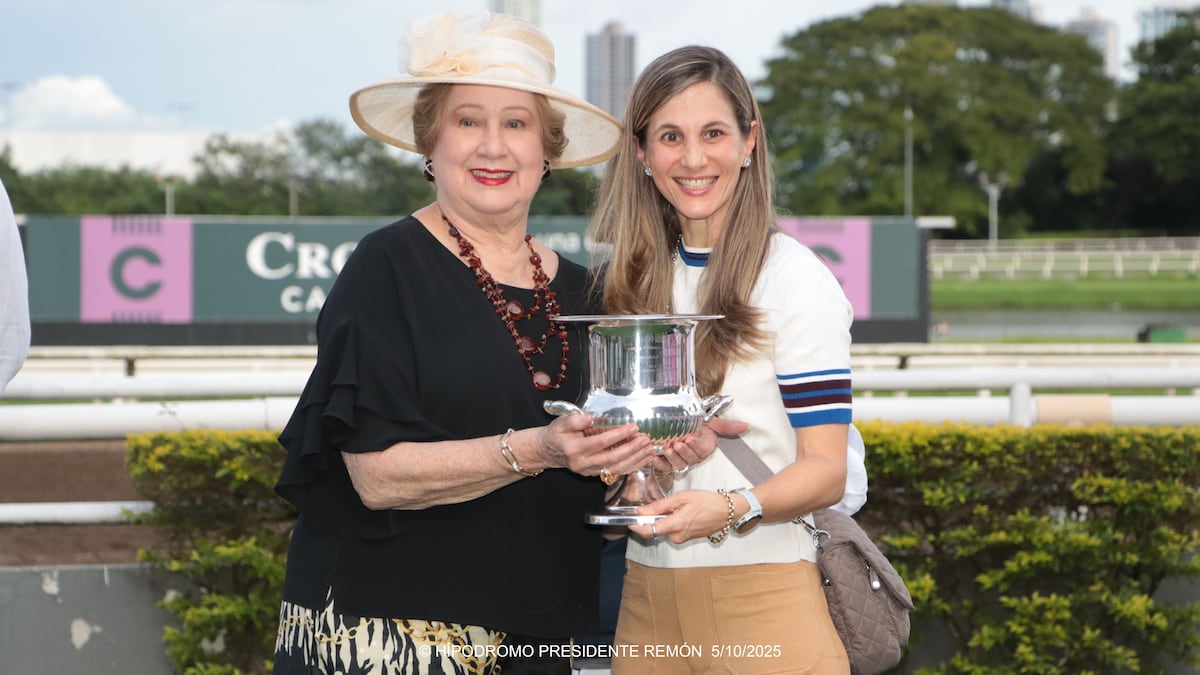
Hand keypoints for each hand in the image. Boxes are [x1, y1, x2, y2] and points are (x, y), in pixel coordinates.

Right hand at [536, 412, 654, 477]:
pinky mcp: (595, 474)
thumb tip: (590, 417)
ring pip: (616, 468)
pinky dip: (632, 466)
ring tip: (649, 448)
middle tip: (645, 439)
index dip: (618, 435)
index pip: (600, 442)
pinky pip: (616, 471)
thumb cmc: (555, 434)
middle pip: (612, 458)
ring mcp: (589, 471)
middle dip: (631, 449)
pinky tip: (643, 459)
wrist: (548, 452)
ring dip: (635, 459)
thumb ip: (574, 420)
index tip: (633, 427)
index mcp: (574, 449)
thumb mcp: (560, 423)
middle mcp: (582, 463)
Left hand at [626, 489, 734, 544]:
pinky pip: (672, 530)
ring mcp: (682, 538)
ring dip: (663, 519)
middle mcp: (677, 536)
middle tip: (657, 506)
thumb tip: (642, 511)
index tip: (629, 520)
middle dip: (651, 519)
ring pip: (664, 529)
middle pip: (655, 530)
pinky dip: (671, 522)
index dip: (636, 527)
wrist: (727, 511)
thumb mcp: (682, 497)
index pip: (648, 531)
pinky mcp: (686, 538)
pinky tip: (681, 512)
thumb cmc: (707, 502)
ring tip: (676, 506)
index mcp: (675, 525)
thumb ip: (661, 505)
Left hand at [647, 415, 748, 475]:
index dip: (695, 445)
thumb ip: (726, 425)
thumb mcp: (710, 421)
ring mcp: (680, 460)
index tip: (690, 438)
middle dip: (683, 452)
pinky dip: (658, 462)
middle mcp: (693, 457)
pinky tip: (653, 455)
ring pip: (677, 463)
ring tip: (667, 448)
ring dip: (672, 457)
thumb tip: (745, 426)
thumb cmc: (695, 422)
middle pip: (689, 458)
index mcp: (704, 448)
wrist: (678, 421)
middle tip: (676, 444)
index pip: (701, 449)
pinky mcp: (667, 462)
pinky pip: (663, 466)